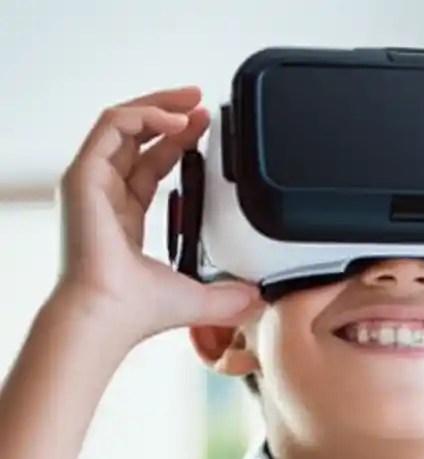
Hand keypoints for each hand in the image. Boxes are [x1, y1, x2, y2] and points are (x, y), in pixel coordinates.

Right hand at [55, 87, 261, 346]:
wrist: (109, 314)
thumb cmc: (136, 312)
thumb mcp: (198, 296)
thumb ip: (229, 295)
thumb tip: (259, 298)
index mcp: (124, 217)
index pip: (149, 165)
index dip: (178, 143)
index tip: (206, 130)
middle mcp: (104, 195)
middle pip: (136, 137)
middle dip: (171, 114)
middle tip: (204, 105)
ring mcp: (91, 183)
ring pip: (123, 123)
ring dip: (160, 104)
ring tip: (194, 99)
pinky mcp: (84, 175)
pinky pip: (113, 125)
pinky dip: (146, 114)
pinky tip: (177, 119)